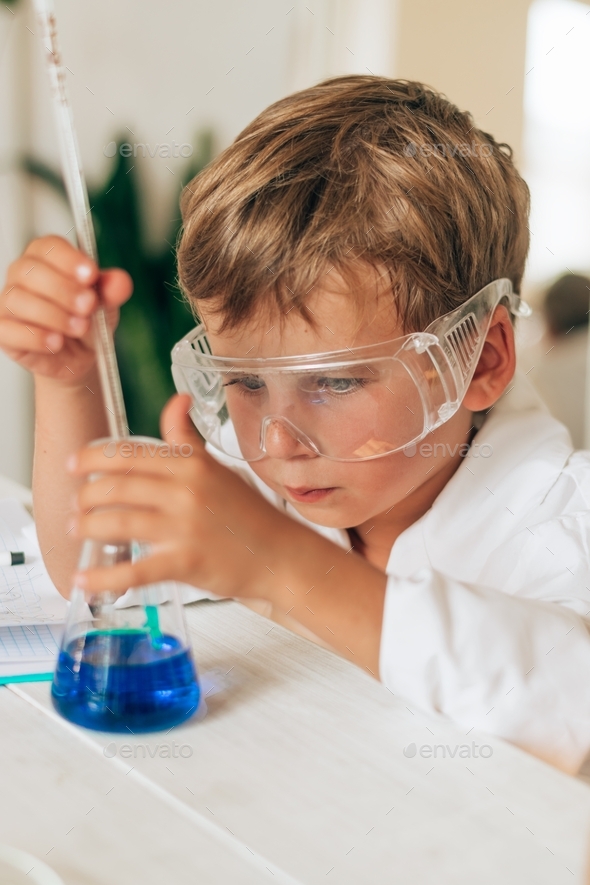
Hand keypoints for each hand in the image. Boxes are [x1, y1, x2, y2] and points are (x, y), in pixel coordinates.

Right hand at [0, 236, 131, 383]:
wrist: (79, 356)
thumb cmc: (88, 320)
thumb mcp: (106, 304)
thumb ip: (111, 290)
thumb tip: (121, 281)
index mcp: (47, 258)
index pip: (48, 246)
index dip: (69, 259)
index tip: (91, 274)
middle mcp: (22, 275)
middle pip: (31, 271)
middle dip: (63, 289)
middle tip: (89, 305)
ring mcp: (9, 303)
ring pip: (18, 300)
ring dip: (53, 315)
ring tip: (80, 328)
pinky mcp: (3, 331)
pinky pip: (8, 329)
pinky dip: (35, 337)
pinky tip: (56, 343)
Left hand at [68, 394, 291, 596]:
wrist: (279, 554)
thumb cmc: (247, 513)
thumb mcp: (216, 467)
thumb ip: (186, 438)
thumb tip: (177, 399)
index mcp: (191, 464)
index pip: (129, 453)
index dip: (92, 458)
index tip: (74, 464)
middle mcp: (186, 490)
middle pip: (116, 486)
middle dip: (85, 496)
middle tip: (76, 504)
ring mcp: (185, 527)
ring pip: (118, 522)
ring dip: (88, 528)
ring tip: (77, 530)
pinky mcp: (185, 562)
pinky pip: (135, 570)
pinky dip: (104, 577)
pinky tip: (84, 580)